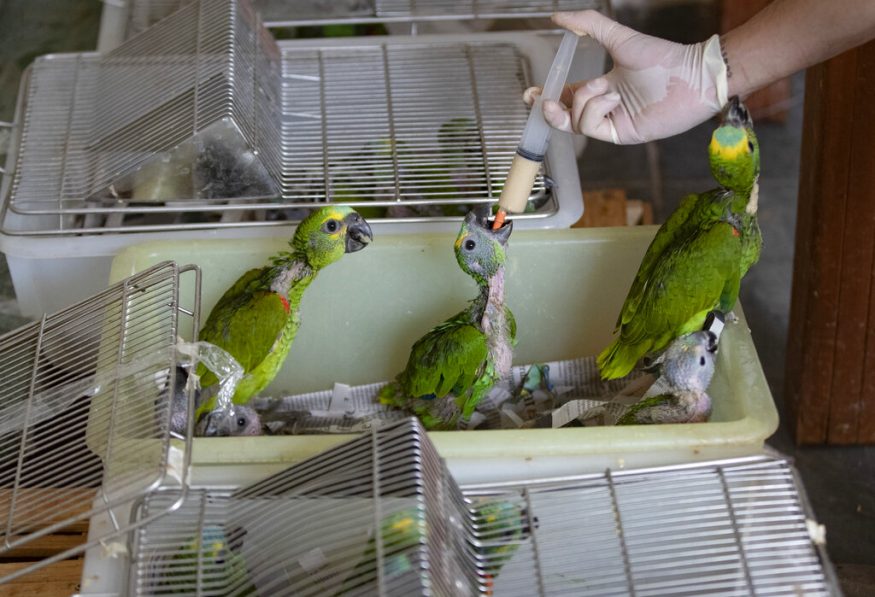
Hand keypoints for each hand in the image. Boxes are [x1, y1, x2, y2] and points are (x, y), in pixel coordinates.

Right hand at [524, 10, 728, 143]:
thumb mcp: (618, 37)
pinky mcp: (621, 134)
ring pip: (576, 121)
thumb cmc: (661, 57)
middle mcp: (605, 108)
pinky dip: (595, 110)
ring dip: (584, 101)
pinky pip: (591, 127)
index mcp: (602, 88)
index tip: (532, 93)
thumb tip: (557, 17)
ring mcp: (613, 122)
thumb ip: (588, 25)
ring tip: (606, 87)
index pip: (567, 97)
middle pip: (566, 116)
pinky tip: (612, 98)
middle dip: (550, 110)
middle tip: (542, 101)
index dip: (548, 96)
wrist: (691, 76)